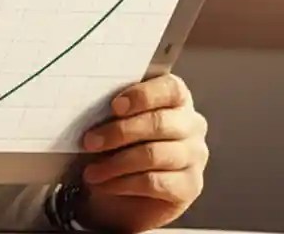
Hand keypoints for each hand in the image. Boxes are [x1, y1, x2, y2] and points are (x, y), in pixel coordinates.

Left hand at [76, 73, 208, 232]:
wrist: (123, 193)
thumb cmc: (119, 148)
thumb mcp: (113, 124)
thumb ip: (111, 112)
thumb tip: (89, 107)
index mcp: (176, 100)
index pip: (171, 89)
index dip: (143, 96)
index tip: (115, 106)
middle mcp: (192, 125)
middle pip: (159, 122)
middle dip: (119, 132)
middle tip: (90, 141)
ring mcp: (194, 156)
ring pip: (154, 154)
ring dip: (116, 163)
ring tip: (92, 171)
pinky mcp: (190, 186)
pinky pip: (154, 182)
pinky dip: (124, 183)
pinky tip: (106, 184)